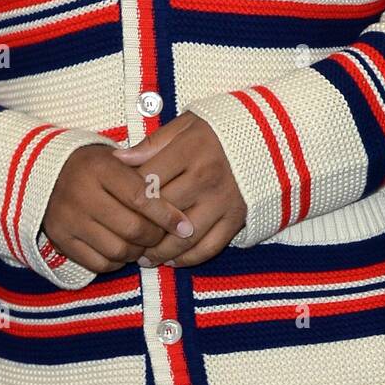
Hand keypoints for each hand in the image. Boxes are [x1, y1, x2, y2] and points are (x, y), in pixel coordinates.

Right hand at [42, 143, 194, 273]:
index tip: (184, 225)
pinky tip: (121, 249)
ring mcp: (68, 219)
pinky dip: (116, 261)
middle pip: (132, 228)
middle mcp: (81, 193)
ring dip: (138, 251)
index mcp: (100, 168)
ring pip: (118, 249)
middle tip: (162, 234)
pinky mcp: (60, 239)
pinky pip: (99, 263)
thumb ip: (148, 178)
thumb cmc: (95, 166)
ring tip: (143, 242)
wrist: (47, 172)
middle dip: (155, 236)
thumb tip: (180, 213)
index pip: (141, 197)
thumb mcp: (118, 159)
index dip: (167, 215)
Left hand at [112, 112, 246, 267]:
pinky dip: (187, 259)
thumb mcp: (186, 125)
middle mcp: (206, 178)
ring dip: (159, 253)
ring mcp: (222, 201)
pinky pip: (209, 247)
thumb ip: (153, 143)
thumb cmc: (218, 130)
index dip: (127, 197)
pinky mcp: (236, 219)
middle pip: (162, 213)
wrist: (268, 139)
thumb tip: (119, 159)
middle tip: (123, 238)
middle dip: (139, 230)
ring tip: (143, 258)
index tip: (116, 205)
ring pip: (183, 237)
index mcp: (190, 151)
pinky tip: (171, 260)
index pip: (149, 181)